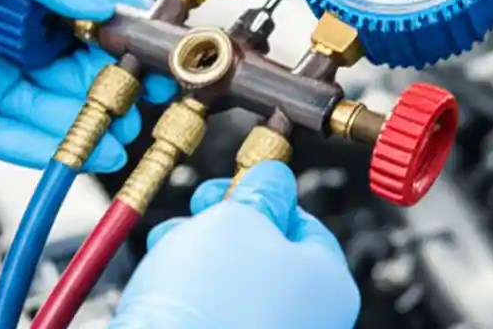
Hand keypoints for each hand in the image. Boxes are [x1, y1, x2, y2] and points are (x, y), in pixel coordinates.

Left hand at [0, 0, 174, 170]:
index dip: (127, 37)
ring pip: (53, 110)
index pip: (91, 19)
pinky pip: (7, 135)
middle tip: (149, 102)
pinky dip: (42, 147)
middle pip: (81, 72)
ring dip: (90, 126)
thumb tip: (97, 2)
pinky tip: (73, 150)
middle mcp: (14, 38)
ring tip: (122, 135)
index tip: (159, 51)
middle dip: (118, 90)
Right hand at [110, 162, 359, 328]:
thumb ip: (261, 192)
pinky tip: (161, 282)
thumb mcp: (239, 218)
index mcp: (331, 285)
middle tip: (197, 209)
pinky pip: (215, 313)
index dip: (265, 196)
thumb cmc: (213, 302)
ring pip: (235, 283)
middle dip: (222, 224)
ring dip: (198, 254)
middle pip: (266, 253)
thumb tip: (273, 178)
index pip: (304, 224)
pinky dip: (190, 294)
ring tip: (168, 244)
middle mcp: (309, 319)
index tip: (235, 183)